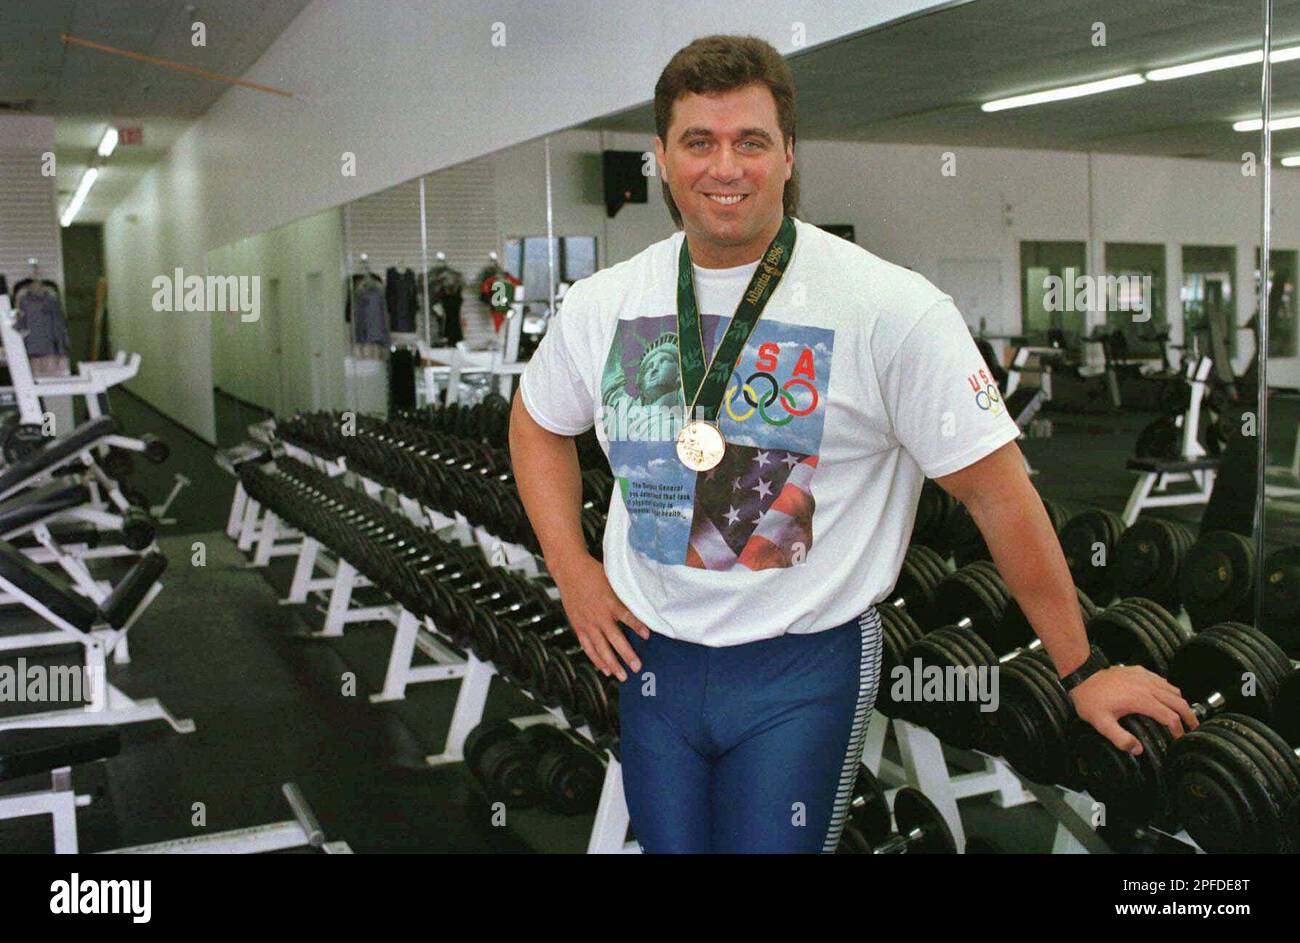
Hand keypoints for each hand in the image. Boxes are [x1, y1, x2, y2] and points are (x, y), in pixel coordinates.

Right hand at [551, 553, 650, 681]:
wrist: (569, 570)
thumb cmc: (594, 573)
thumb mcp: (613, 580)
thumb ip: (625, 595)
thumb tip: (644, 603)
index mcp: (609, 601)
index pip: (627, 616)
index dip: (638, 626)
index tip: (647, 636)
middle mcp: (598, 615)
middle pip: (615, 638)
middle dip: (627, 654)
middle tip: (637, 667)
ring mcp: (587, 623)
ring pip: (600, 648)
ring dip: (612, 663)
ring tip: (622, 675)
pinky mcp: (578, 627)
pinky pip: (588, 647)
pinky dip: (596, 659)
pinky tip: (604, 669)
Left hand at [1069, 665, 1198, 754]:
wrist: (1081, 676)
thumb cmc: (1090, 699)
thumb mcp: (1101, 723)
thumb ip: (1120, 739)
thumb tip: (1138, 750)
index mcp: (1141, 700)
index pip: (1170, 717)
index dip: (1178, 730)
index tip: (1180, 739)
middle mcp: (1147, 686)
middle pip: (1178, 702)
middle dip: (1189, 717)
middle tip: (1194, 728)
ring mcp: (1144, 676)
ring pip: (1173, 689)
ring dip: (1181, 703)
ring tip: (1184, 715)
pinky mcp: (1139, 670)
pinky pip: (1162, 680)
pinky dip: (1170, 690)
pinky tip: (1168, 697)